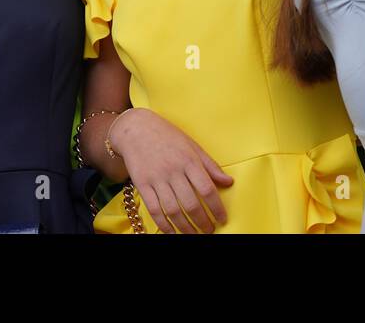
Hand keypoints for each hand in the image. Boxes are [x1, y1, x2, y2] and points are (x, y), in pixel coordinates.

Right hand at [109, 108, 233, 232]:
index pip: (207, 189)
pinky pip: (154, 210)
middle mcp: (173, 170)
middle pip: (191, 204)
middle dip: (202, 222)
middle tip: (209, 230)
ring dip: (185, 228)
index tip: (222, 219)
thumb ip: (210, 165)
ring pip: (173, 211)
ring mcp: (156, 178)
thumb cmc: (167, 135)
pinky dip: (164, 225)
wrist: (135, 128)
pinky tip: (172, 232)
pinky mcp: (142, 184)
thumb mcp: (192, 145)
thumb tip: (229, 182)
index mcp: (189, 160)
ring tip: (193, 234)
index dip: (217, 208)